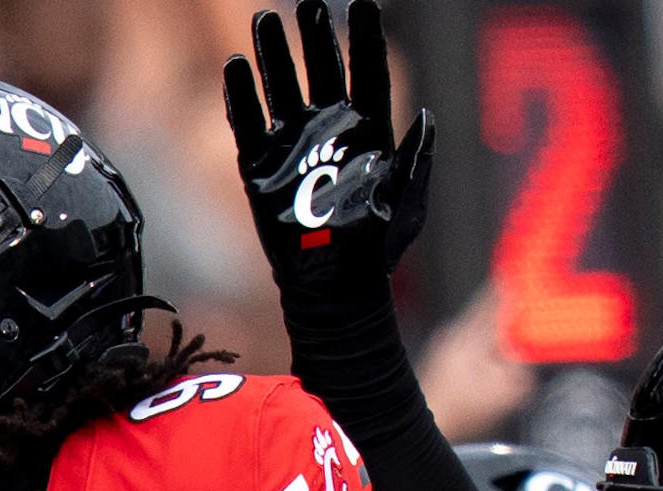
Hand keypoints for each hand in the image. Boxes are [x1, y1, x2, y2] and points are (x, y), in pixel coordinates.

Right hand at [223, 0, 431, 315]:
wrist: (336, 290)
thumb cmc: (377, 251)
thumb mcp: (407, 204)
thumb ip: (415, 160)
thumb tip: (426, 117)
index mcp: (368, 133)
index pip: (367, 74)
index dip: (364, 40)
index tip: (364, 3)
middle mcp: (329, 132)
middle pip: (320, 71)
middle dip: (314, 37)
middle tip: (307, 6)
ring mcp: (293, 147)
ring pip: (281, 88)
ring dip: (273, 55)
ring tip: (264, 20)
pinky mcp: (262, 168)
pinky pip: (248, 124)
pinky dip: (241, 96)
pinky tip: (236, 66)